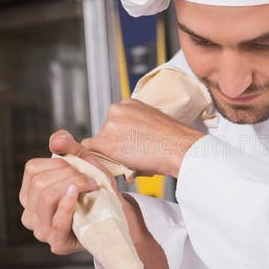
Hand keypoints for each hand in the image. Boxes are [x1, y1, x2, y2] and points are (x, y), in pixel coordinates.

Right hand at [19, 130, 115, 254]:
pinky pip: (56, 221)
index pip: (32, 170)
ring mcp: (41, 231)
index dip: (58, 164)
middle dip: (68, 175)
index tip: (79, 168)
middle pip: (39, 183)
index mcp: (30, 194)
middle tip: (89, 179)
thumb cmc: (96, 190)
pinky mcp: (57, 244)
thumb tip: (56, 141)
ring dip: (72, 186)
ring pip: (46, 198)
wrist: (115, 214)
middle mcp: (30, 214)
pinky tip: (77, 195)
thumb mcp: (83, 163)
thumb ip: (69, 147)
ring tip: (89, 186)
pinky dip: (67, 204)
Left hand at [81, 98, 203, 177]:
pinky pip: (90, 151)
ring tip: (128, 162)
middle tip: (129, 155)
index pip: (114, 121)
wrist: (178, 148)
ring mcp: (109, 125)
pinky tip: (113, 165)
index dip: (120, 136)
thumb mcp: (153, 123)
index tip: (128, 145)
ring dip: (109, 153)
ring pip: (98, 143)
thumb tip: (128, 142)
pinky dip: (98, 160)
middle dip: (114, 144)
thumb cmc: (172, 140)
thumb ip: (136, 127)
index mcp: (128, 103)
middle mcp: (116, 110)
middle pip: (104, 131)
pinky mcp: (105, 142)